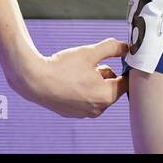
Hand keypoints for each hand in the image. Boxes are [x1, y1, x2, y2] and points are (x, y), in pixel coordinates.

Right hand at [12, 38, 129, 117]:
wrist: (34, 81)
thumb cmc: (63, 67)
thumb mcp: (90, 52)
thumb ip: (112, 48)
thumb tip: (127, 47)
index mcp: (106, 95)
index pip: (126, 83)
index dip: (125, 68)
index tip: (119, 58)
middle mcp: (98, 109)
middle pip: (112, 88)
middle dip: (105, 75)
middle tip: (90, 64)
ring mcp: (85, 114)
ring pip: (98, 94)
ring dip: (94, 82)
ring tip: (78, 72)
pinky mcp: (74, 114)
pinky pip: (86, 100)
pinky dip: (83, 90)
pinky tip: (70, 81)